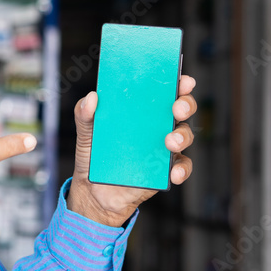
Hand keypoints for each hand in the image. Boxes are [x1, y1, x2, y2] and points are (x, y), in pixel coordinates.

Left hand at [68, 75, 197, 226]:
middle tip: (177, 108)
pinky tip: (173, 172)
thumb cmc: (94, 153)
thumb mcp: (86, 131)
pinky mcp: (166, 170)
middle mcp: (157, 125)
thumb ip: (85, 114)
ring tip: (170, 142)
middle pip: (181, 109)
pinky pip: (182, 166)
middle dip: (185, 105)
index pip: (163, 90)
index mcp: (141, 109)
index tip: (183, 80)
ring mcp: (164, 147)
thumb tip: (91, 97)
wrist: (93, 190)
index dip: (177, 83)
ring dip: (182, 136)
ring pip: (185, 135)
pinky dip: (181, 169)